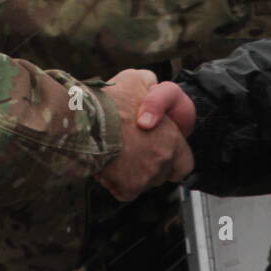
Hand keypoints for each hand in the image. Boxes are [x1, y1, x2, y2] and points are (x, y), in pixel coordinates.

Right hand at [95, 69, 193, 200]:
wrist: (85, 120)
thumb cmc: (111, 100)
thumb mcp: (136, 78)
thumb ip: (151, 86)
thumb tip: (152, 88)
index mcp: (172, 139)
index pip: (185, 164)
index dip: (173, 159)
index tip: (159, 151)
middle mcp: (162, 160)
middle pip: (162, 175)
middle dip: (151, 166)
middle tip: (134, 151)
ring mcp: (146, 176)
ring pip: (143, 183)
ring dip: (133, 173)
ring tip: (118, 155)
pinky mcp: (128, 187)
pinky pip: (125, 191)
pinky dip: (117, 183)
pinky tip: (109, 166)